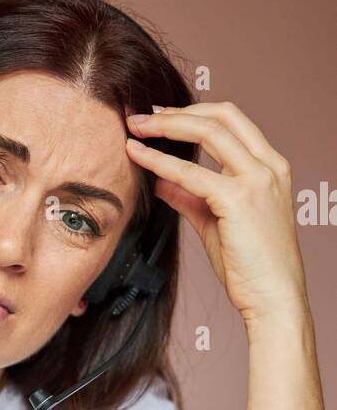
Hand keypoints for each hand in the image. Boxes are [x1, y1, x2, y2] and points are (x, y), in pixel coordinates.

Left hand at [125, 101, 309, 326]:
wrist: (273, 297)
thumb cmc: (250, 265)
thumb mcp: (216, 222)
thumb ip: (191, 197)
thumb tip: (161, 181)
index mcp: (270, 167)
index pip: (232, 121)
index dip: (194, 113)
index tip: (162, 116)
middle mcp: (269, 166)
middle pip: (221, 116)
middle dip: (176, 112)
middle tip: (141, 117)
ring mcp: (257, 180)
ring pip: (208, 132)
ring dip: (166, 126)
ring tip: (135, 128)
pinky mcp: (239, 199)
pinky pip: (190, 172)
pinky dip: (159, 160)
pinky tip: (138, 156)